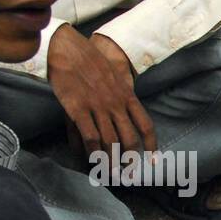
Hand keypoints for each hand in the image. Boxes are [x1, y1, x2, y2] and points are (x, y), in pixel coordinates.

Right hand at [47, 26, 155, 162]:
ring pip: (109, 142)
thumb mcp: (115, 75)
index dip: (151, 145)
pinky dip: (90, 151)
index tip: (153, 161)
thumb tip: (127, 115)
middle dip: (129, 160)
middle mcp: (116, 104)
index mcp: (127, 96)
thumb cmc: (91, 60)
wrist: (67, 46)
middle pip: (129, 139)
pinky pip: (89, 136)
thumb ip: (122, 95)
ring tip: (109, 173)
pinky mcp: (77, 108)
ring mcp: (97, 106)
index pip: (145, 125)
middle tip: (126, 173)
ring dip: (110, 160)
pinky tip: (89, 159)